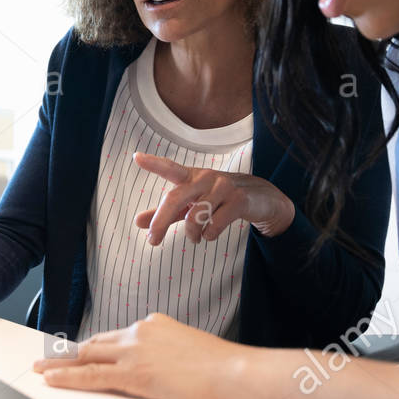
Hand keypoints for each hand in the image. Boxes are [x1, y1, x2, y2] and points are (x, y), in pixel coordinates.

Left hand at [31, 312, 242, 398]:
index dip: (96, 346)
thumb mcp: (192, 352)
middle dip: (70, 351)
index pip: (117, 336)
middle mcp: (140, 332)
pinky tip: (53, 379)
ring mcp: (135, 351)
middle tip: (47, 355)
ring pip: (87, 356)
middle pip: (96, 342)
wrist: (235, 372)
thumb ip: (171, 355)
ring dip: (60, 362)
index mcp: (155, 324)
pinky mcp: (134, 374)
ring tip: (40, 367)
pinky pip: (92, 375)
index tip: (82, 350)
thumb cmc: (224, 368)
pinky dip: (68, 377)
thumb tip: (165, 368)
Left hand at [132, 151, 294, 242]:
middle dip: (160, 221)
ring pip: (195, 216)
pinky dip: (209, 235)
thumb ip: (167, 212)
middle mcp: (205, 178)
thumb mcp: (192, 205)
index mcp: (192, 177)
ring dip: (192, 233)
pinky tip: (211, 234)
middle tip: (152, 241)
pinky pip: (215, 223)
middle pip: (175, 198)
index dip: (154, 163)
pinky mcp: (239, 200)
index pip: (170, 168)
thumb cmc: (221, 199)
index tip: (136, 157)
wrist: (262, 199)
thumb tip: (137, 221)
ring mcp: (223, 187)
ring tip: (195, 238)